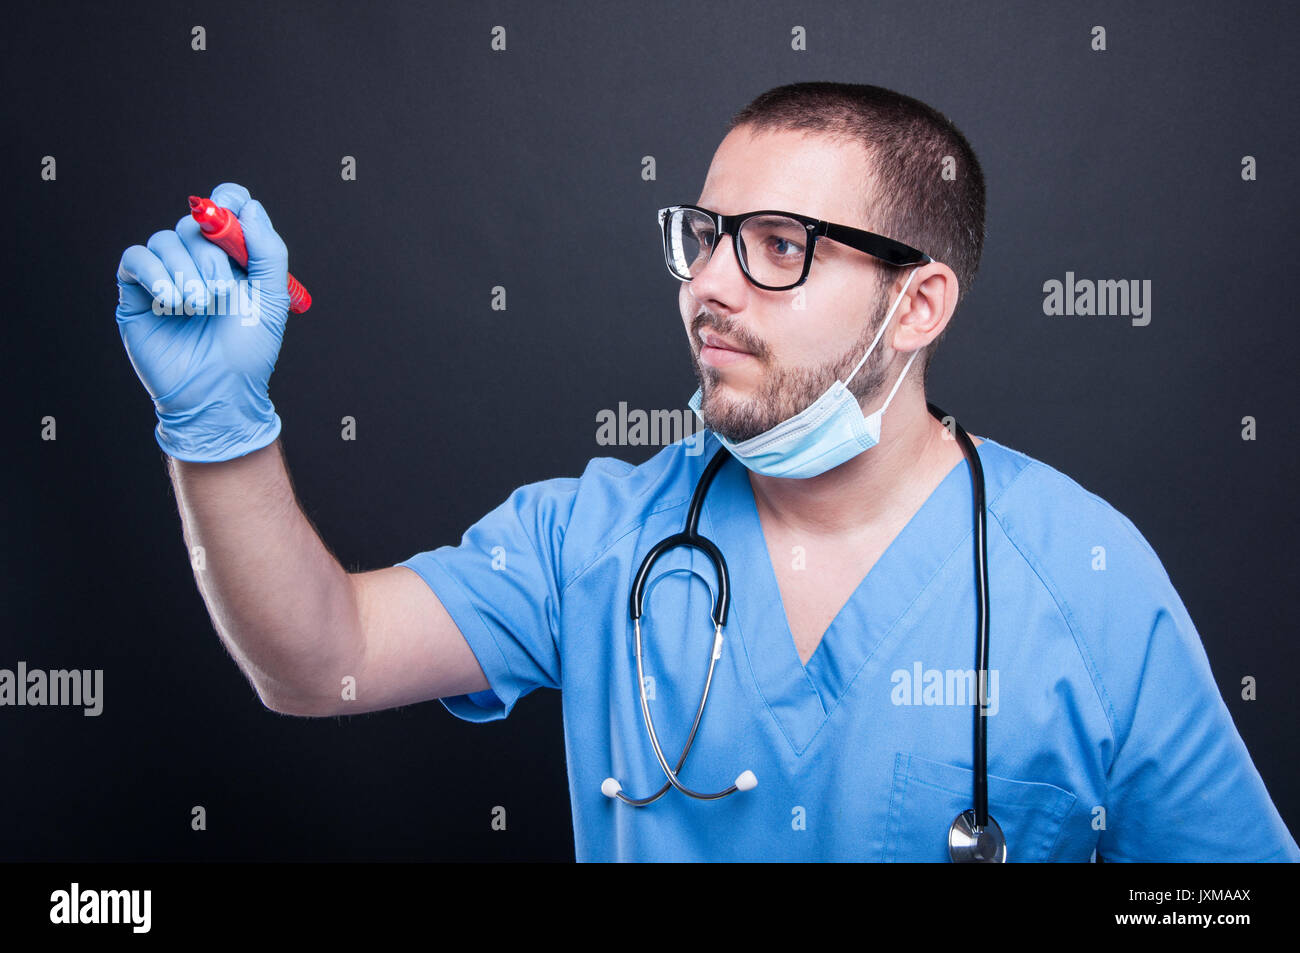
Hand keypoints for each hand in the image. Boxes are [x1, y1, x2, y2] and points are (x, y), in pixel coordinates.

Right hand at [116, 182, 291, 461]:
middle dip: (209, 253)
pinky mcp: (135, 293)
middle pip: (194, 224)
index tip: (228, 205)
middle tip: (220, 291)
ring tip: (198, 306)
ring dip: (184, 270)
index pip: (224, 211)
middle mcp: (198, 263)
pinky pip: (135, 259)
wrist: (217, 394)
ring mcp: (165, 276)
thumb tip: (249, 206)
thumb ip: (267, 251)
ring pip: (164, 240)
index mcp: (233, 261)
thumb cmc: (247, 354)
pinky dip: (154, 274)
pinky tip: (171, 302)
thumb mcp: (270, 300)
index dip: (226, 200)